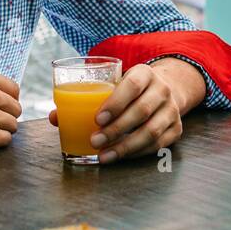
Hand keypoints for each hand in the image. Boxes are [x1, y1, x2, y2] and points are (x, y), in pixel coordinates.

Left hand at [48, 60, 193, 163]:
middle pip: (141, 111)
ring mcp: (172, 109)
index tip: (97, 119)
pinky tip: (120, 157)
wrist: (165, 88)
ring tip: (104, 155)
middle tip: (94, 140)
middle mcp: (162, 89)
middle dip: (116, 129)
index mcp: (144, 73)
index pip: (132, 85)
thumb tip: (54, 117)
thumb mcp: (112, 85)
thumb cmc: (128, 90)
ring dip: (125, 146)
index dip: (115, 102)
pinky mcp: (176, 128)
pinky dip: (137, 153)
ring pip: (151, 131)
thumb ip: (85, 99)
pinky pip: (158, 144)